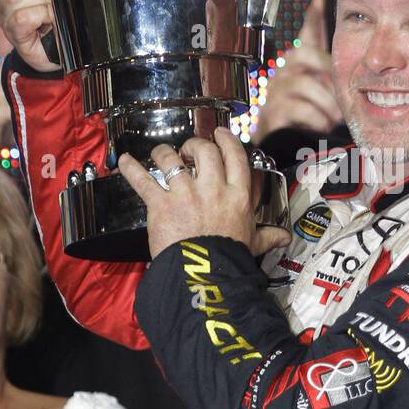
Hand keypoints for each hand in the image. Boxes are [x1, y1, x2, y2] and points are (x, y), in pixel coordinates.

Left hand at [118, 129, 291, 260]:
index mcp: (237, 194)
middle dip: (194, 145)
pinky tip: (124, 161)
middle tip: (188, 150)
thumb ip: (268, 235)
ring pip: (171, 159)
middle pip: (203, 150)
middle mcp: (212, 188)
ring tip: (160, 154)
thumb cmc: (230, 259)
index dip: (226, 140)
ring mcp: (185, 194)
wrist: (205, 274)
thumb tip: (285, 237)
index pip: (234, 155)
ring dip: (163, 152)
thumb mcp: (253, 243)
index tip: (220, 134)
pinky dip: (131, 169)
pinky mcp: (161, 205)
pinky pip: (143, 180)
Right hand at [254, 0, 341, 142]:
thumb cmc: (305, 112)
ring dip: (327, 103)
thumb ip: (334, 73)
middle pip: (304, 54)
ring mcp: (277, 90)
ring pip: (305, 85)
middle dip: (327, 68)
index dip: (313, 18)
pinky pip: (298, 109)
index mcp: (300, 65)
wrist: (279, 140)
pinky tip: (322, 126)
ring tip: (336, 117)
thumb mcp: (321, 89)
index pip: (307, 36)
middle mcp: (285, 71)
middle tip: (343, 88)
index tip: (319, 0)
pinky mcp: (273, 111)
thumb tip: (361, 63)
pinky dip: (316, 119)